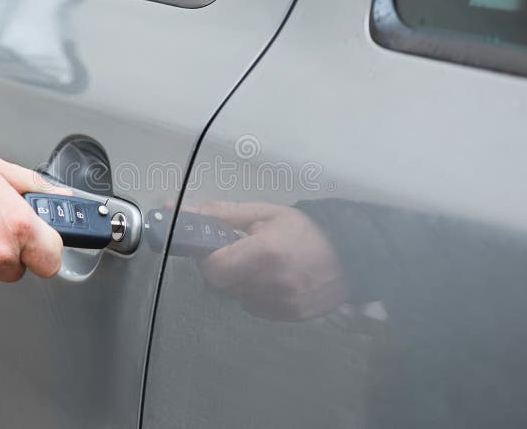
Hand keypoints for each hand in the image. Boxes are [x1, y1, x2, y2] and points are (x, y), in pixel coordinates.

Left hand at [191, 202, 347, 321]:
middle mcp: (273, 283)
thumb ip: (220, 214)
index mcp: (265, 252)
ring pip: (238, 297)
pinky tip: (278, 280)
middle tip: (243, 253)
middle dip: (225, 269)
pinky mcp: (290, 317)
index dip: (209, 259)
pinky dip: (259, 294)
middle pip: (223, 285)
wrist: (352, 255)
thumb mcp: (264, 213)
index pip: (213, 270)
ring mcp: (283, 304)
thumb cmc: (305, 229)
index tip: (218, 248)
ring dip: (243, 282)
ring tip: (267, 265)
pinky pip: (256, 307)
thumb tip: (174, 209)